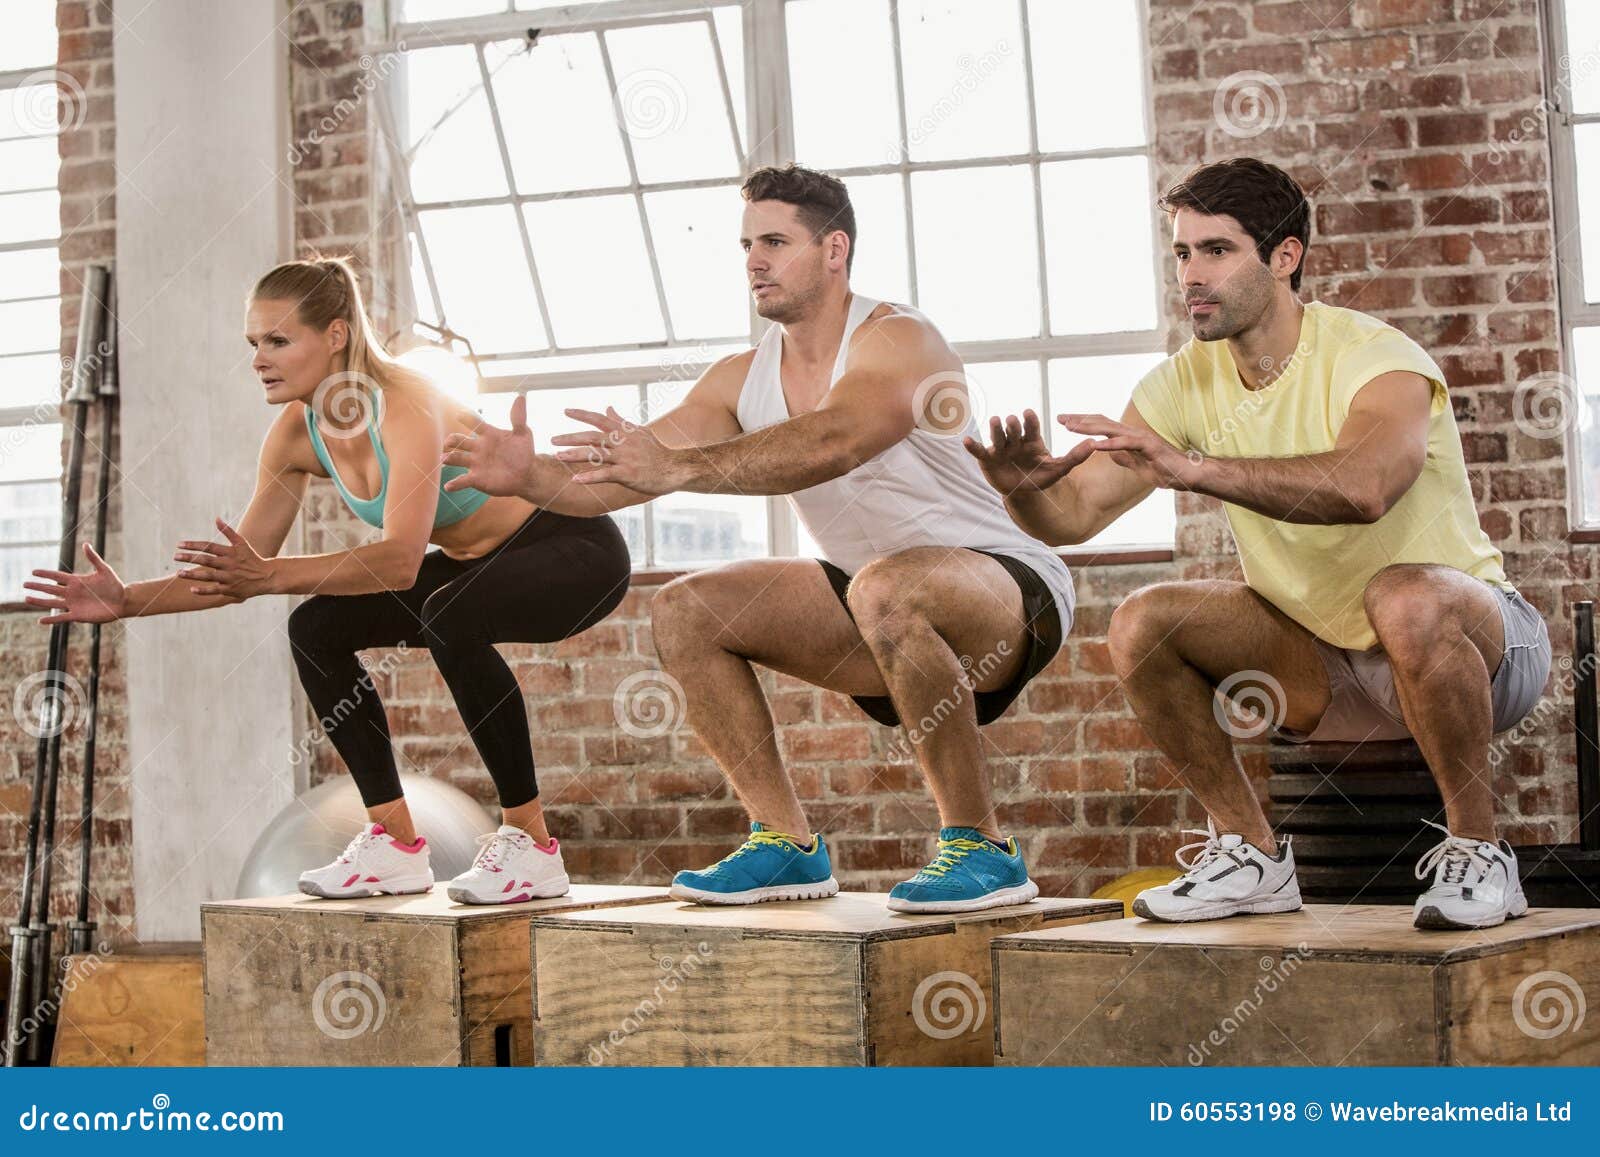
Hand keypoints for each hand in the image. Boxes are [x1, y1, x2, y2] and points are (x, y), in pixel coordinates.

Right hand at [24, 542, 126, 624]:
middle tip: (24, 584)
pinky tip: (40, 621)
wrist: (122, 601)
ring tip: (26, 599)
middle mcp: (72, 592)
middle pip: (51, 589)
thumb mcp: (104, 570)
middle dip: (38, 587)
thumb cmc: (114, 585)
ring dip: (39, 601)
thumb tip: (85, 544)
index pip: (57, 576)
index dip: (45, 574)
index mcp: (77, 581)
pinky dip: (52, 619)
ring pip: (52, 602)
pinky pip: (62, 617)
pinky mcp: (77, 615)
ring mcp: (73, 604)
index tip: (33, 572)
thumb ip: (93, 558)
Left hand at [173, 518, 275, 599]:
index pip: (209, 547)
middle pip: (206, 560)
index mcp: (230, 552)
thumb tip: (217, 518)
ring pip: (209, 576)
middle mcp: (229, 564)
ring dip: (193, 574)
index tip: (179, 545)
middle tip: (175, 556)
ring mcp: (229, 577)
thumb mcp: (241, 543)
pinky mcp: (230, 589)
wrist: (267, 576)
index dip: (194, 545)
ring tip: (179, 573)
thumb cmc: (251, 558)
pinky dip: (204, 590)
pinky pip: (215, 590)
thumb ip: (228, 531)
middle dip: (190, 558)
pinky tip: (192, 589)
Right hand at [441, 394, 535, 497]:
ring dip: (449, 458)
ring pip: (456, 458)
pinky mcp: (476, 478)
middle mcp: (478, 447)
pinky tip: (449, 486)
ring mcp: (475, 463)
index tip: (460, 414)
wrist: (526, 475)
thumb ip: (519, 418)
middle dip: (452, 440)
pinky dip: (454, 484)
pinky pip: (462, 481)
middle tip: (449, 442)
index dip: (467, 418)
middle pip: (459, 440)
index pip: (474, 423)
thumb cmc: (523, 453)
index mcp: (488, 434)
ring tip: (445, 459)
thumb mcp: (523, 434)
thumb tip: (520, 397)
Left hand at [550, 406, 685, 494]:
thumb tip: (607, 407)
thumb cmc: (656, 452)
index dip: (582, 414)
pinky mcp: (628, 474)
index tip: (566, 411)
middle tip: (553, 439)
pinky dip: (590, 476)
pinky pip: (605, 475)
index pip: (600, 419)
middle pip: (592, 436)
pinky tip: (576, 479)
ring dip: (575, 455)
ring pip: (596, 454)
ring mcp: (625, 458)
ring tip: (557, 456)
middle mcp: (623, 442)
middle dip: (571, 437)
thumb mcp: (639, 432)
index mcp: (624, 431)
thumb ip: (621, 421)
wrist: (675, 469)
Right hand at [963, 409, 1092, 493]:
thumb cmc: (1040, 477)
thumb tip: (1094, 444)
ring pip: (997, 436)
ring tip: (995, 420)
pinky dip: (971, 445)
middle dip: (1013, 425)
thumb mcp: (1059, 469)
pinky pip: (978, 451)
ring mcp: (1000, 449)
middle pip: (1013, 429)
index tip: (1028, 413)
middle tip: (1013, 420)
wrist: (1023, 492)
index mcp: (1032, 440)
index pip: (1031, 426)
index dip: (1030, 420)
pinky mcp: (987, 459)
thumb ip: (1075, 457)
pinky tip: (965, 440)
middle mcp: (1015, 441)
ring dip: (995, 428)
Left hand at [1061, 413, 1203, 490]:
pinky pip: (1127, 445)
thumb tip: (1110, 453)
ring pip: (1111, 429)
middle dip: (1079, 420)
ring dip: (1090, 428)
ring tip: (1070, 427)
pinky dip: (1111, 444)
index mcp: (1128, 437)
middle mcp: (1133, 433)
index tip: (1063, 422)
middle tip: (1059, 418)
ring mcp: (1141, 438)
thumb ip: (1124, 458)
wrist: (1188, 474)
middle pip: (1102, 422)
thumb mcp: (1138, 466)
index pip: (1101, 426)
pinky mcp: (1149, 447)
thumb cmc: (1165, 470)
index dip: (1082, 423)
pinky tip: (1095, 445)